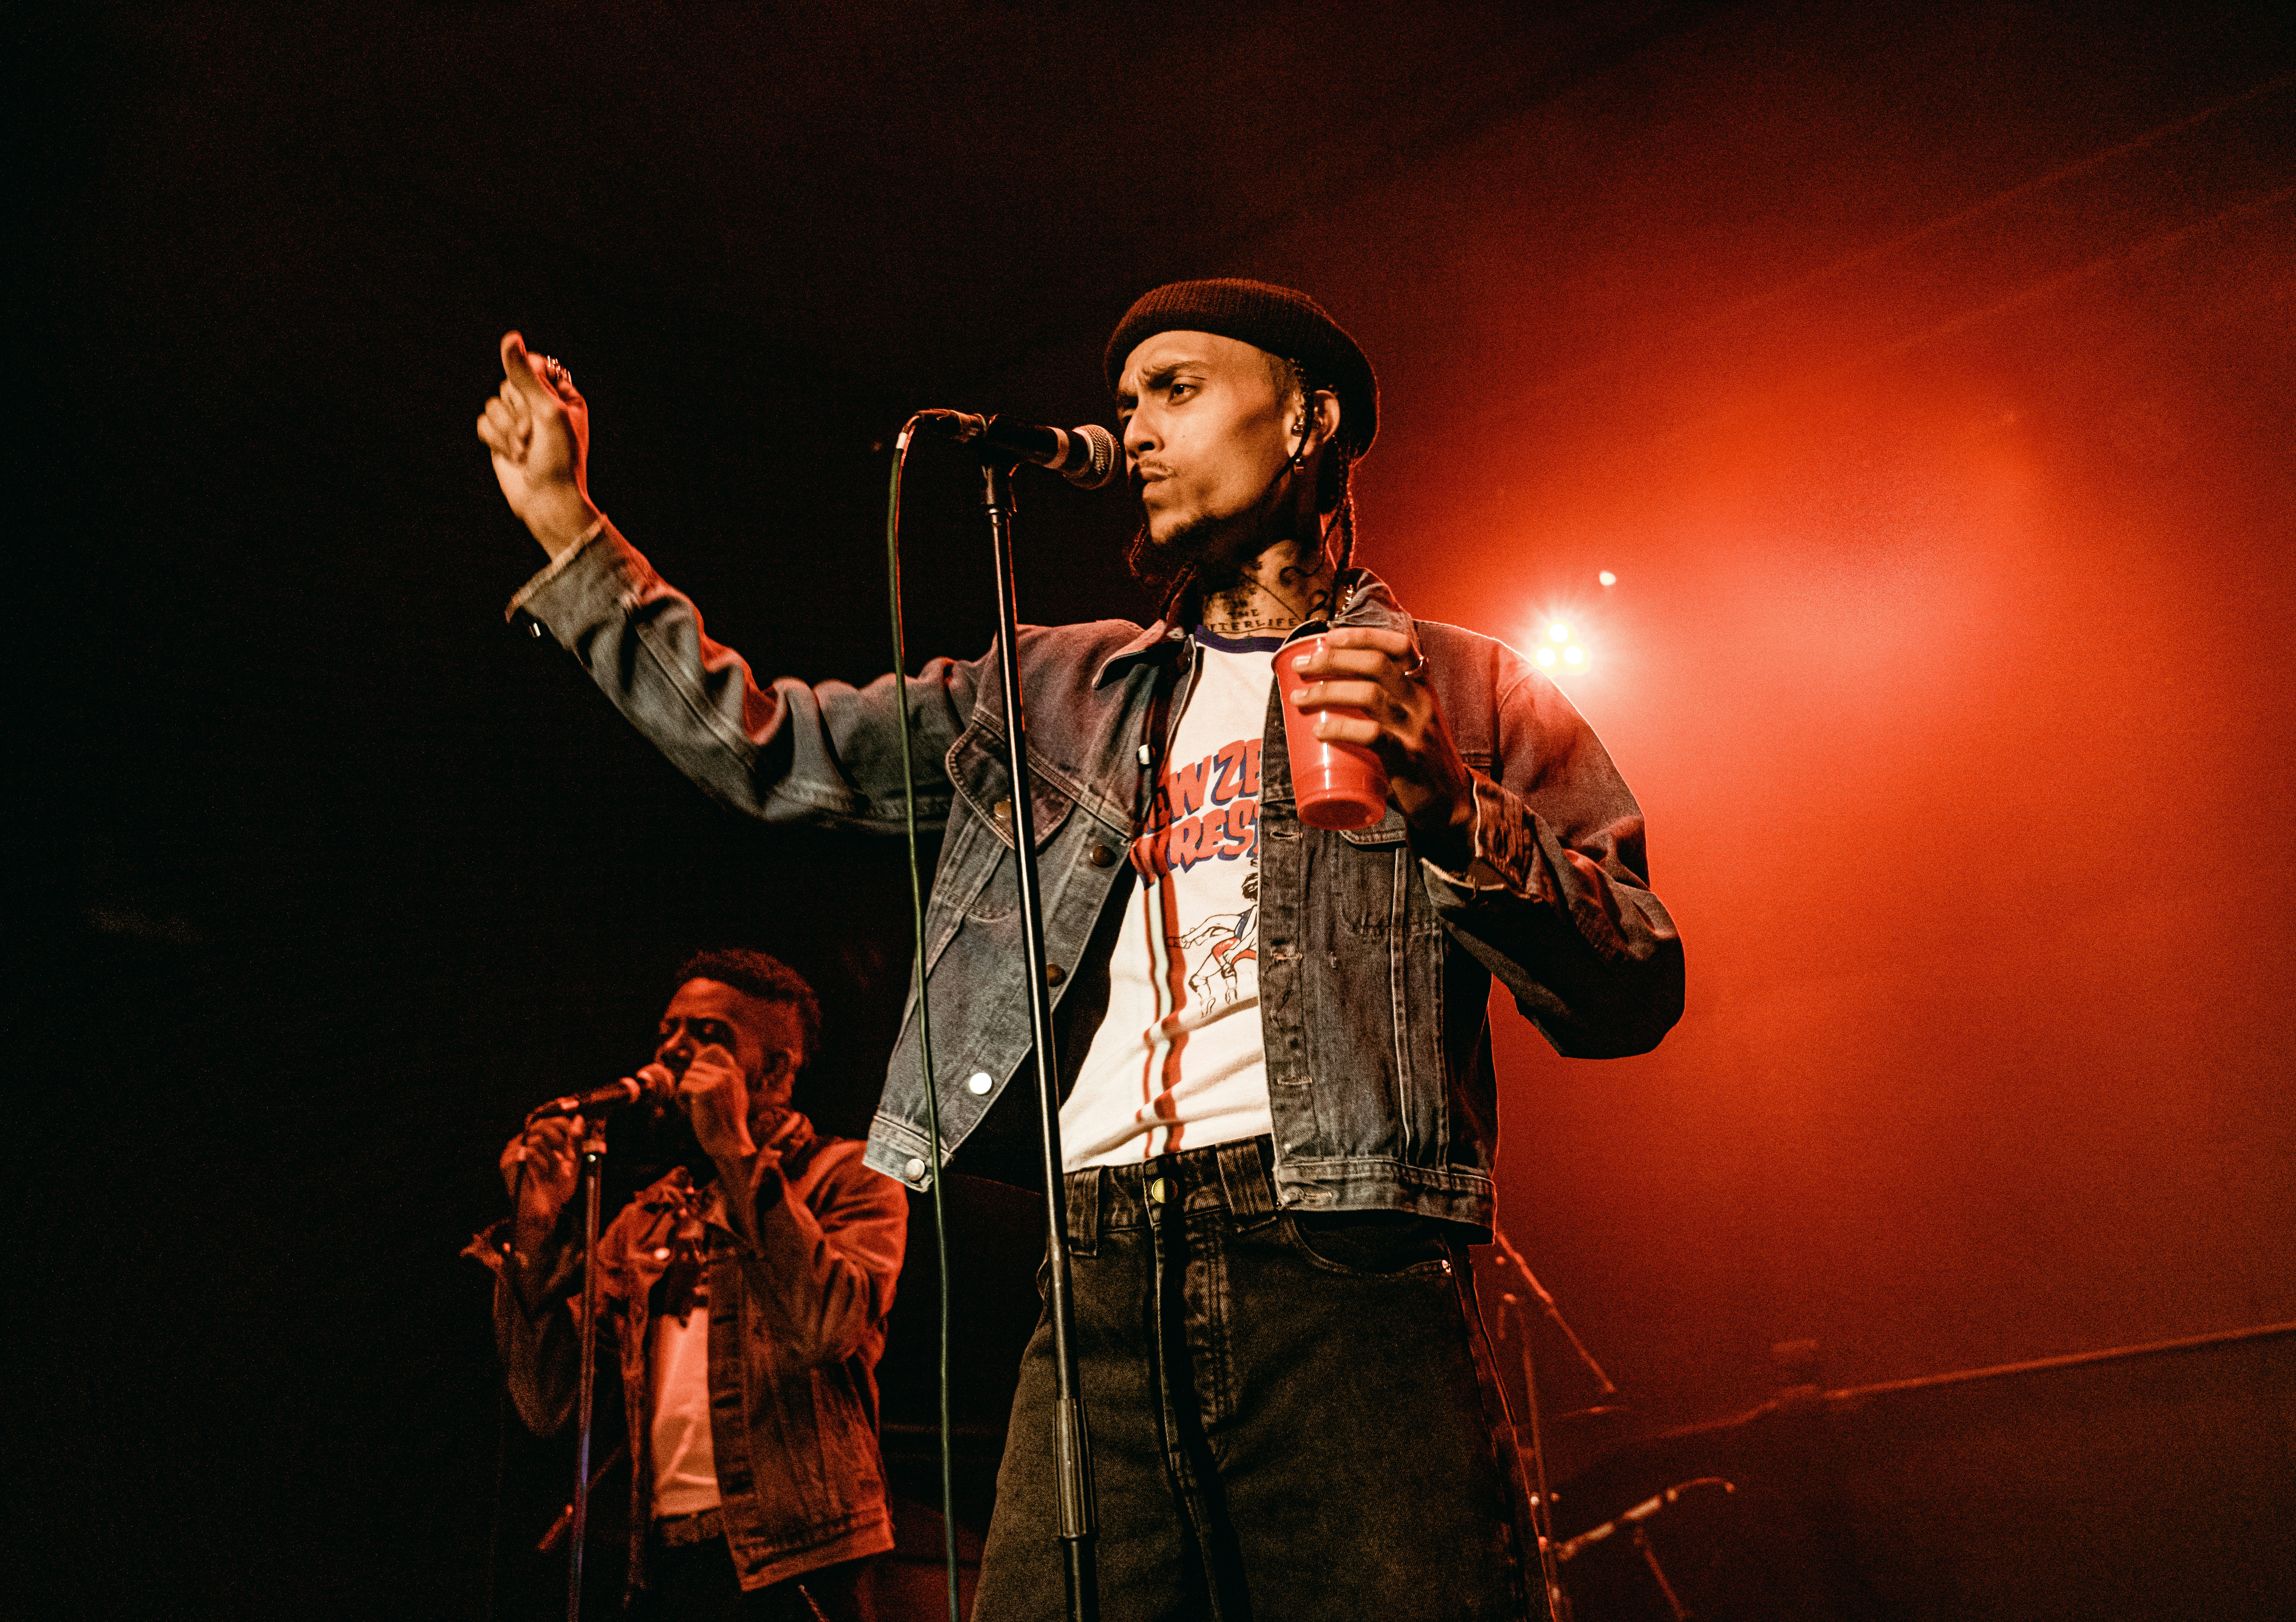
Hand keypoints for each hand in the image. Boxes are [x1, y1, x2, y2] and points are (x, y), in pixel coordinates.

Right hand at [475, 331, 600, 555]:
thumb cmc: (558, 459)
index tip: (538, 404)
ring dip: (507, 431)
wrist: (546, 501)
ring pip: (493, 405)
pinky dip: (496, 441)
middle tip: (534, 437)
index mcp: (561, 396)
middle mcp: (538, 405)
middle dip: (518, 413)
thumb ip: (525, 374)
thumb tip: (510, 338)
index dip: (530, 383)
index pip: (534, 366)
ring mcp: (517, 422)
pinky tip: (513, 457)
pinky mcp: (500, 438)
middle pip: (508, 385)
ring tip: (525, 451)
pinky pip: (483, 423)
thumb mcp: (546, 410)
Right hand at [500, 1114, 582, 1255]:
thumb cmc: (557, 1187)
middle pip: (542, 1124)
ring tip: (558, 1170)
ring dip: (553, 1156)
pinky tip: (543, 1175)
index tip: (577, 1130)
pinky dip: (541, 1163)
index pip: (548, 1120)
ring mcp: (513, 1150)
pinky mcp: (507, 1162)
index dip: (563, 1122)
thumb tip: (579, 1119)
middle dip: (561, 1140)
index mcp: (537, 1139)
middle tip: (570, 1156)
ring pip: (538, 1139)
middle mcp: (523, 1141)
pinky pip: (528, 1152)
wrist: (544, 1211)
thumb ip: (575, 1141)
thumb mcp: (572, 1162)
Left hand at [677, 1043, 774, 1172]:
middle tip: (701, 1103)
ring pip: (686, 1078)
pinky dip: (682, 1102)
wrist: (728, 1143)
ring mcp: (717, 1081)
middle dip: (692, 1084)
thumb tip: (711, 1058)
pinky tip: (694, 1112)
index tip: (698, 1074)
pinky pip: (681, 1088)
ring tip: (698, 1109)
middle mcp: (728, 1073)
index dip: (700, 1058)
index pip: (714, 1049)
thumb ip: (726, 1079)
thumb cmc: (727, 1124)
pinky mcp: (704, 1090)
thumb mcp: (734, 1096)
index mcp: (735, 1073)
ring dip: (687, 1094)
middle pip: (694, 1067)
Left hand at [1288, 628, 1475, 851]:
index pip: (1398, 646)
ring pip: (1368, 695)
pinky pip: (1371, 735)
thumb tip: (1333, 689)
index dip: (1363, 636)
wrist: (1452, 803)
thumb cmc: (1421, 759)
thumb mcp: (1413, 720)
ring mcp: (1415, 729)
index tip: (1330, 637)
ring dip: (1327, 692)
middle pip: (1375, 664)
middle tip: (1301, 667)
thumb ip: (1387, 703)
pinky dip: (1341, 730)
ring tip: (1299, 699)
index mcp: (1421, 688)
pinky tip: (1319, 731)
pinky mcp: (1407, 757)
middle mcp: (1420, 702)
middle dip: (1333, 660)